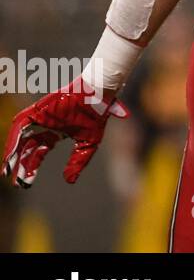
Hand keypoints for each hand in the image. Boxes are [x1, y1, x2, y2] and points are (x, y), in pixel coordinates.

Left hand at [3, 81, 128, 187]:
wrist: (98, 94)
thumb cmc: (97, 115)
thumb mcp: (88, 144)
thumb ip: (78, 162)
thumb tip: (69, 181)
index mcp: (56, 133)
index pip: (38, 153)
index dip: (31, 168)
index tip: (25, 184)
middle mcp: (45, 126)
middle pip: (27, 148)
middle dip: (20, 165)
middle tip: (14, 182)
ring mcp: (40, 117)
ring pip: (21, 138)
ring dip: (12, 154)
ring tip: (7, 170)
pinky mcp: (37, 109)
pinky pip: (20, 125)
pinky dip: (14, 140)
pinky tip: (10, 154)